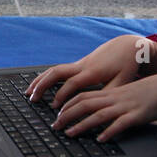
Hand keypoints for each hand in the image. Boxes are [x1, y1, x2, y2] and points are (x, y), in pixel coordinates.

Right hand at [26, 34, 156, 109]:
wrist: (128, 47)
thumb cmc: (127, 67)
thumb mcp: (123, 82)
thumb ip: (110, 95)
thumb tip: (99, 109)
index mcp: (93, 72)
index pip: (72, 83)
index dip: (62, 94)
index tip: (54, 107)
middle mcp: (82, 66)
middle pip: (56, 72)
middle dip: (42, 85)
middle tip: (32, 99)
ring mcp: (79, 64)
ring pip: (54, 70)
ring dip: (39, 81)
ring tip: (28, 93)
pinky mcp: (78, 64)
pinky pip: (57, 70)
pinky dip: (45, 78)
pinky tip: (38, 86)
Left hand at [51, 71, 156, 142]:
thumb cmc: (149, 92)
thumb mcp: (127, 94)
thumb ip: (113, 101)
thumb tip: (99, 114)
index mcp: (111, 92)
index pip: (83, 96)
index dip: (68, 105)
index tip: (57, 114)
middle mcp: (115, 98)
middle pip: (85, 104)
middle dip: (67, 115)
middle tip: (55, 126)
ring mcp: (126, 106)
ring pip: (98, 114)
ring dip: (81, 125)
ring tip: (69, 134)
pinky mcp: (138, 115)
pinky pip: (120, 124)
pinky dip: (109, 131)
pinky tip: (100, 139)